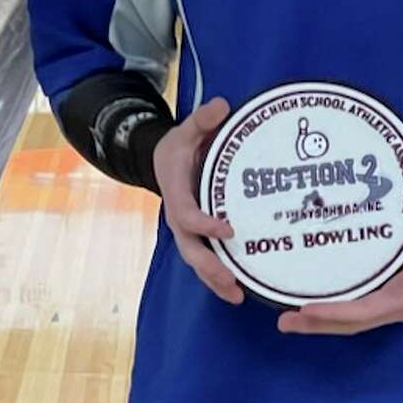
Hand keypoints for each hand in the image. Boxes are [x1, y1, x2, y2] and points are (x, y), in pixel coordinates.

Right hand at [152, 94, 244, 305]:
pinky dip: (219, 275)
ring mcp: (187, 231)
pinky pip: (206, 259)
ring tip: (238, 296)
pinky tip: (241, 288)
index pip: (188, 215)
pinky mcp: (197, 236)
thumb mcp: (187, 129)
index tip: (228, 228)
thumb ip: (203, 119)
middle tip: (233, 283)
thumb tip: (221, 106)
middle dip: (210, 268)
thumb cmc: (180, 146)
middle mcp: (179, 218)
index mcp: (177, 193)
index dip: (205, 224)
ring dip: (215, 280)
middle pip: (191, 249)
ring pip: (198, 261)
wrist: (162, 160)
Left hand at [277, 201, 402, 334]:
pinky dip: (336, 307)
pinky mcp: (396, 289)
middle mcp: (400, 305)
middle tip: (282, 321)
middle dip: (318, 324)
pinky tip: (320, 295)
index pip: (363, 312)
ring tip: (291, 316)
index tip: (303, 310)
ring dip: (323, 319)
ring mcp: (398, 299)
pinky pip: (360, 304)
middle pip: (352, 323)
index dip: (332, 313)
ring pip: (354, 317)